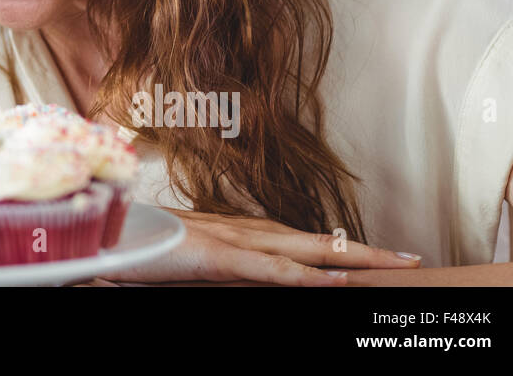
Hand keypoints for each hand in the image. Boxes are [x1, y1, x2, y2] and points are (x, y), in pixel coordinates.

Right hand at [98, 209, 421, 285]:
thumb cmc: (134, 246)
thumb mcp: (181, 260)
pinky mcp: (214, 257)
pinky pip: (267, 269)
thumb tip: (230, 271)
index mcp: (233, 232)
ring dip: (350, 257)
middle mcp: (238, 230)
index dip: (337, 246)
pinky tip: (333, 281)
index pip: (296, 240)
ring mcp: (228, 240)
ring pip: (302, 249)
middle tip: (414, 259)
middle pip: (313, 240)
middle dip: (365, 251)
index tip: (376, 257)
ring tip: (394, 264)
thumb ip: (212, 264)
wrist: (99, 231)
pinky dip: (303, 274)